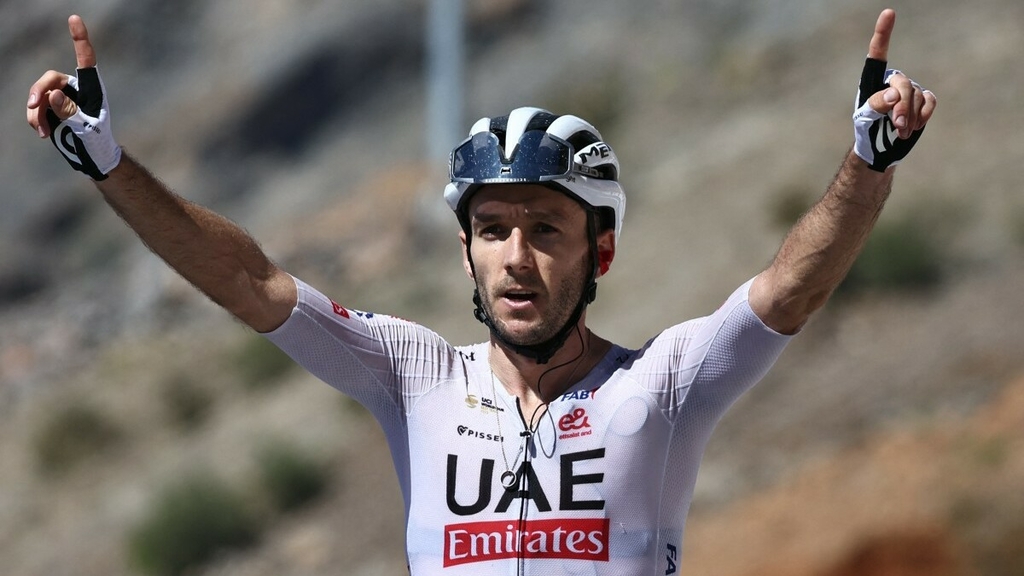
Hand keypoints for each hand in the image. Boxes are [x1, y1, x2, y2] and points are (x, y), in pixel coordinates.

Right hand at [26, 15, 120, 179]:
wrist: (94, 156)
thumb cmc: (98, 140)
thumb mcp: (86, 128)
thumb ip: (69, 111)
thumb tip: (52, 94)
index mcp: (91, 88)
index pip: (85, 60)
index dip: (80, 38)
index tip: (74, 18)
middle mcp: (76, 88)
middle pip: (50, 79)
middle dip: (38, 92)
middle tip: (34, 107)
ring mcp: (62, 97)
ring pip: (40, 96)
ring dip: (37, 114)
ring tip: (45, 133)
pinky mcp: (52, 108)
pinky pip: (36, 108)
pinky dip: (36, 120)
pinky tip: (43, 134)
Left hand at [852, 9, 937, 171]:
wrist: (880, 149)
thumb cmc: (867, 131)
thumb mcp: (865, 118)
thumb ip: (876, 104)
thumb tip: (895, 93)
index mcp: (873, 81)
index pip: (878, 54)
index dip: (883, 33)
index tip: (888, 13)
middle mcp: (892, 81)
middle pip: (902, 84)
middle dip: (901, 106)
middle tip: (897, 125)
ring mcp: (909, 90)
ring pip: (916, 95)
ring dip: (910, 116)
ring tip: (900, 131)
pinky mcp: (923, 101)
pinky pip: (929, 101)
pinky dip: (923, 115)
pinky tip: (913, 126)